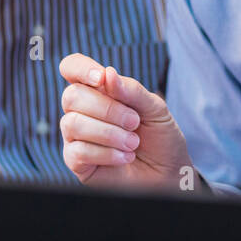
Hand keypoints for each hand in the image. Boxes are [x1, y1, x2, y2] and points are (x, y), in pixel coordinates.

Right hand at [58, 52, 197, 190]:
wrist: (168, 173)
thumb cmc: (160, 137)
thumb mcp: (155, 108)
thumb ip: (132, 90)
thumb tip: (107, 73)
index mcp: (98, 91)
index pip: (72, 68)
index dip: (80, 68)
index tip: (100, 77)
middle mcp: (82, 111)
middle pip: (71, 96)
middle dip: (107, 108)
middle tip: (134, 122)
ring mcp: (76, 137)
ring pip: (72, 123)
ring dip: (108, 133)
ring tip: (133, 143)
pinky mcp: (77, 162)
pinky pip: (77, 151)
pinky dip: (106, 153)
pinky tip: (126, 157)